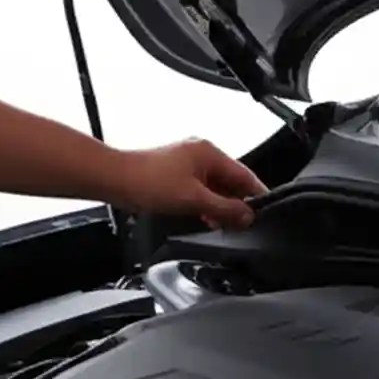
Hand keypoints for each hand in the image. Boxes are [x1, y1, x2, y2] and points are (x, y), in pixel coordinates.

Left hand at [113, 139, 266, 227]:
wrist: (114, 180)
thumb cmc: (148, 181)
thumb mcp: (194, 199)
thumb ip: (225, 209)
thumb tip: (247, 215)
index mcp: (210, 153)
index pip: (245, 175)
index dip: (256, 195)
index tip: (264, 212)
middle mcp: (200, 154)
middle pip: (230, 181)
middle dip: (237, 203)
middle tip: (244, 225)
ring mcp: (187, 163)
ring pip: (215, 186)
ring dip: (220, 205)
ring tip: (226, 226)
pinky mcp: (175, 174)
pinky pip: (200, 189)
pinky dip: (206, 203)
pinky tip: (206, 218)